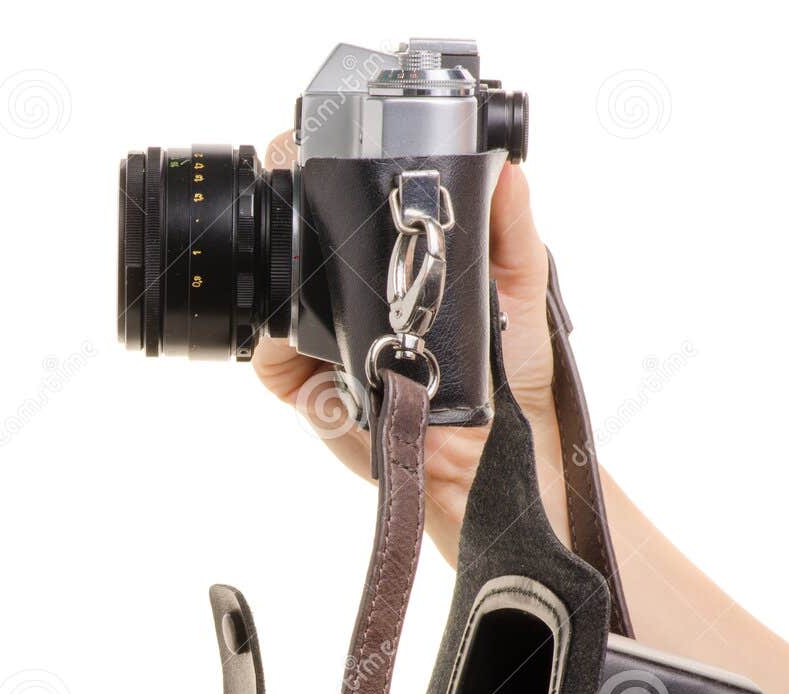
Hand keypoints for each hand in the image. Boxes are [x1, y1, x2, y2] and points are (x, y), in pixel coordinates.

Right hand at [251, 131, 568, 564]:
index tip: (324, 149)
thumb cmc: (510, 367)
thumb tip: (507, 173)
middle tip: (309, 200)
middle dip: (291, 211)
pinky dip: (280, 341)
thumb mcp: (518, 283)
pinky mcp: (303, 383)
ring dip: (287, 277)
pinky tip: (316, 340)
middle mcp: (345, 292)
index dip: (321, 166)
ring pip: (274, 292)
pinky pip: (270, 352)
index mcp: (387, 256)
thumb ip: (509, 227)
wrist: (494, 448)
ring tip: (323, 275)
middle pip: (292, 235)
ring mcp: (318, 336)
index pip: (339, 197)